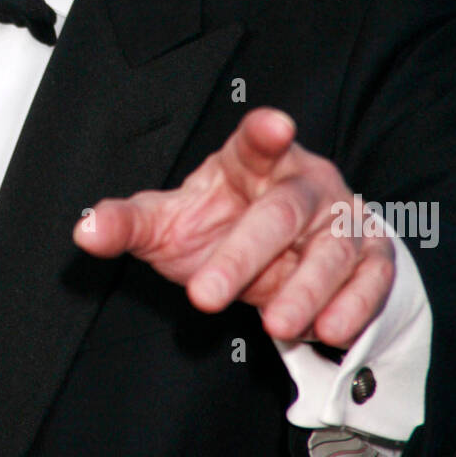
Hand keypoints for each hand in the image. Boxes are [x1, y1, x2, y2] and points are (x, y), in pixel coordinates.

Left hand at [72, 107, 394, 348]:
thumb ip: (127, 224)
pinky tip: (329, 330)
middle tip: (206, 296)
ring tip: (276, 325)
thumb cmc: (224, 226)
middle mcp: (304, 183)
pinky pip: (370, 278)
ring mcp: (342, 219)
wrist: (285, 255)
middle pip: (282, 210)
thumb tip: (84, 230)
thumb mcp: (172, 224)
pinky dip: (354, 305)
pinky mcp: (370, 256)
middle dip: (246, 254)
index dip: (265, 132)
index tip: (273, 126)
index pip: (257, 140)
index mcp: (254, 162)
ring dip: (306, 288)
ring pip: (332, 248)